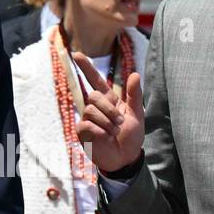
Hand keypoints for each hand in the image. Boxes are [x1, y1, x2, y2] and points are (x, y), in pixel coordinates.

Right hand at [71, 51, 144, 172]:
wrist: (126, 158)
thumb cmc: (131, 137)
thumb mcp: (136, 115)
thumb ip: (134, 95)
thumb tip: (135, 74)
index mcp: (109, 100)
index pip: (96, 80)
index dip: (86, 67)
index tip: (76, 54)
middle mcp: (96, 108)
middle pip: (94, 96)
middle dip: (109, 109)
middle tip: (119, 123)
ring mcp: (88, 120)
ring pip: (90, 110)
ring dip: (106, 122)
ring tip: (113, 132)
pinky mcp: (82, 132)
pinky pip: (86, 125)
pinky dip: (98, 131)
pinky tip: (105, 138)